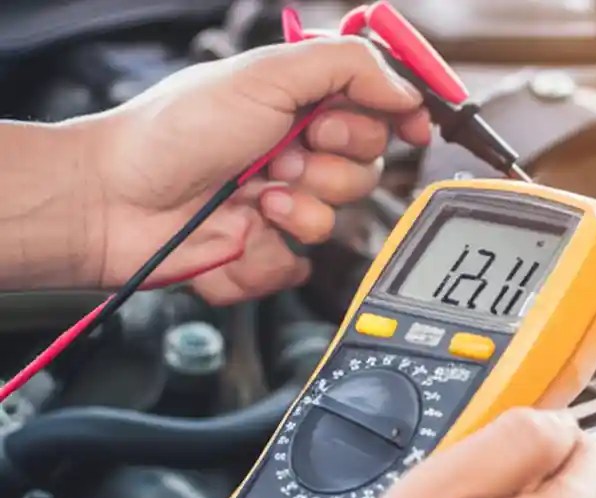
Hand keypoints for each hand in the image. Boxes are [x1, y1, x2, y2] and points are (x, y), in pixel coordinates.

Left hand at [84, 37, 431, 302]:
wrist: (114, 202)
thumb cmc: (172, 133)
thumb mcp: (265, 75)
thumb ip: (346, 68)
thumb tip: (406, 89)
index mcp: (299, 101)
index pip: (376, 105)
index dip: (400, 115)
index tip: (412, 126)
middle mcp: (296, 150)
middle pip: (368, 166)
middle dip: (334, 165)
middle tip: (291, 153)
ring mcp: (282, 203)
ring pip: (340, 219)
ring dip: (301, 209)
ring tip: (256, 195)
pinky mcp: (267, 251)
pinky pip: (301, 264)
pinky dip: (269, 252)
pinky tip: (238, 230)